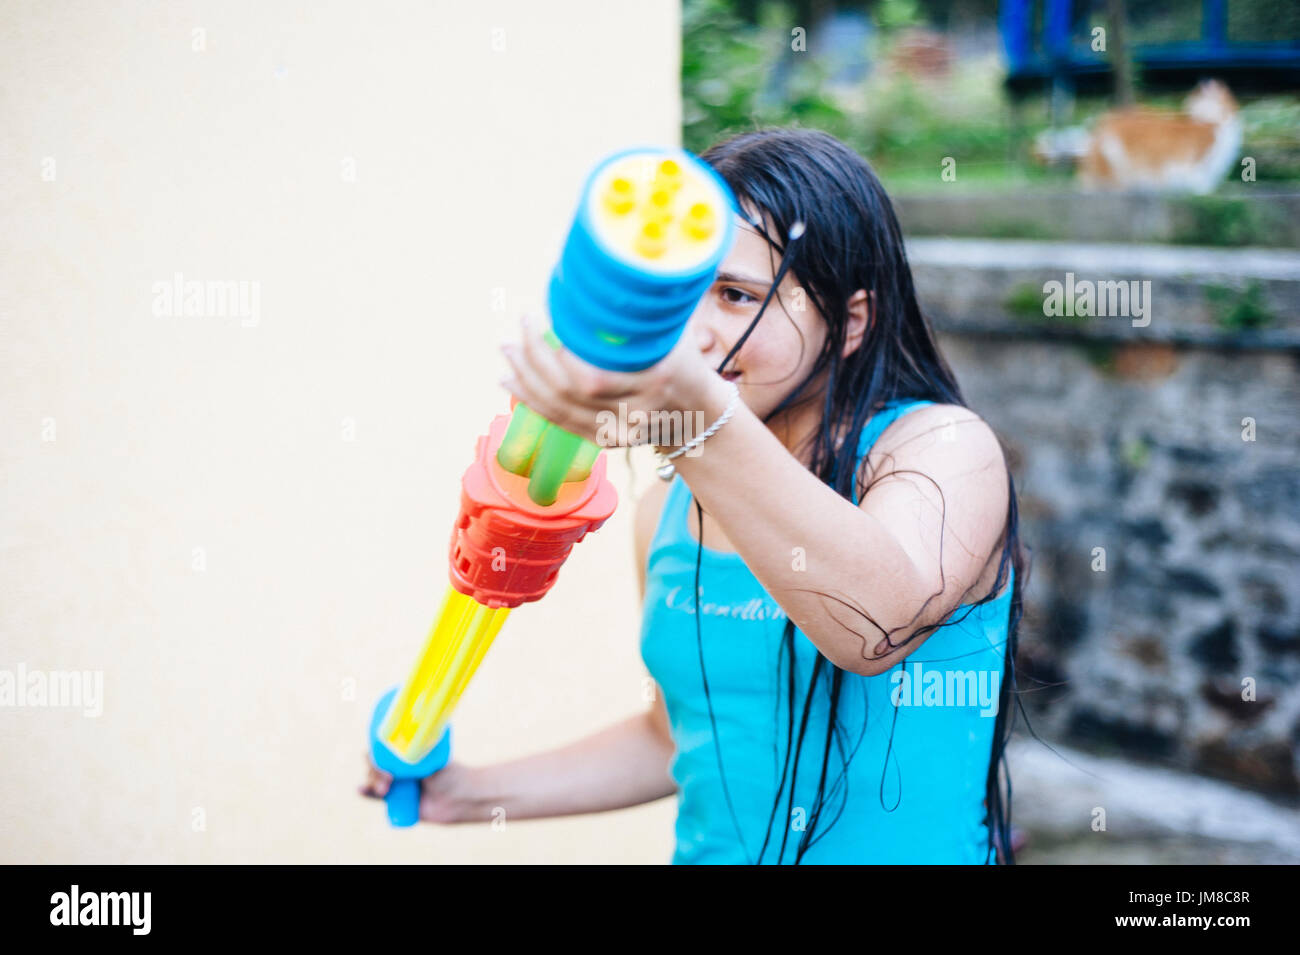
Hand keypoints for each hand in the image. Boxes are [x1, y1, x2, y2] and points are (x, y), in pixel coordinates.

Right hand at [359, 752, 470, 824]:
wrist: (460, 799)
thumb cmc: (452, 773)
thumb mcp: (436, 756)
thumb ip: (423, 745)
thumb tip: (418, 721)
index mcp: (406, 752)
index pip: (383, 747)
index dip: (376, 748)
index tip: (376, 752)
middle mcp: (399, 766)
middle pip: (376, 762)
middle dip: (375, 768)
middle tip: (388, 778)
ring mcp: (395, 783)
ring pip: (374, 778)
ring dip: (372, 781)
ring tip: (383, 789)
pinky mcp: (394, 801)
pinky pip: (375, 796)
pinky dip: (366, 792)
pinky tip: (360, 789)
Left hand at [498, 314, 719, 449]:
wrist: (698, 410)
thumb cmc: (680, 358)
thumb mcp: (671, 330)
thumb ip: (639, 310)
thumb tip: (600, 270)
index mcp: (655, 382)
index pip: (593, 377)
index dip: (558, 353)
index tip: (541, 318)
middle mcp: (636, 415)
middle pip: (570, 393)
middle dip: (535, 360)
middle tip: (518, 328)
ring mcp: (619, 434)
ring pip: (559, 410)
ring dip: (526, 380)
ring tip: (507, 351)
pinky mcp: (604, 442)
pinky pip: (559, 423)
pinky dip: (531, 401)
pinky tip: (511, 381)